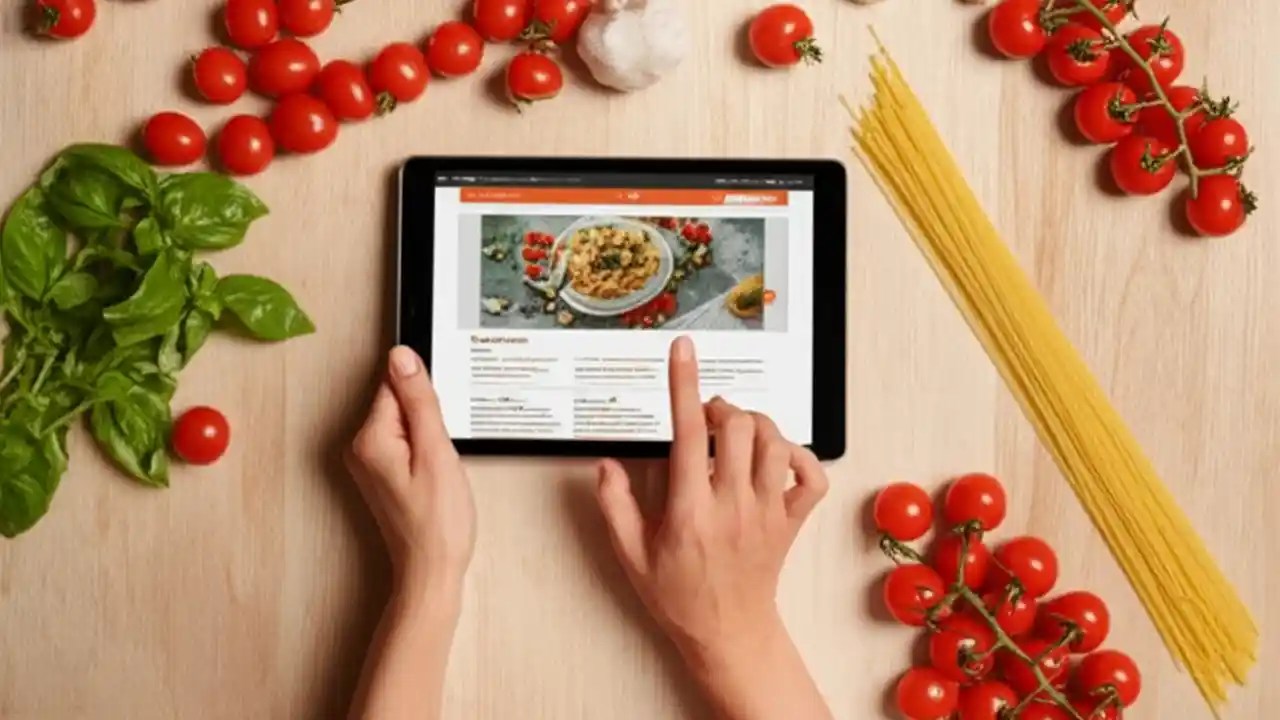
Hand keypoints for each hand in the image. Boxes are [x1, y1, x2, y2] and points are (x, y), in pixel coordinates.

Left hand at [347, 346, 475, 593]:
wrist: (430, 569)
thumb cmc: (438, 521)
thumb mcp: (436, 452)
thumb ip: (419, 400)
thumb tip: (402, 356)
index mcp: (370, 438)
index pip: (397, 385)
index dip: (427, 399)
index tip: (438, 426)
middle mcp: (360, 447)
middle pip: (399, 402)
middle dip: (428, 418)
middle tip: (441, 454)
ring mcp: (368, 461)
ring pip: (404, 422)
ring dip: (428, 436)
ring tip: (437, 470)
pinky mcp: (380, 472)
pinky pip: (404, 441)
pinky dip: (423, 450)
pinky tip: (433, 475)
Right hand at [595, 337, 828, 662]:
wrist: (726, 634)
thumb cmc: (679, 596)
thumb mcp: (631, 554)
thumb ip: (615, 505)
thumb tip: (606, 464)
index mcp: (691, 510)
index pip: (690, 432)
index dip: (684, 384)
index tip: (683, 351)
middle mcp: (734, 505)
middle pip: (740, 427)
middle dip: (722, 407)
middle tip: (707, 415)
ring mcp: (768, 512)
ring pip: (776, 442)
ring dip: (756, 423)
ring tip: (735, 431)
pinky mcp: (791, 521)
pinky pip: (812, 475)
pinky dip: (799, 454)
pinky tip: (777, 455)